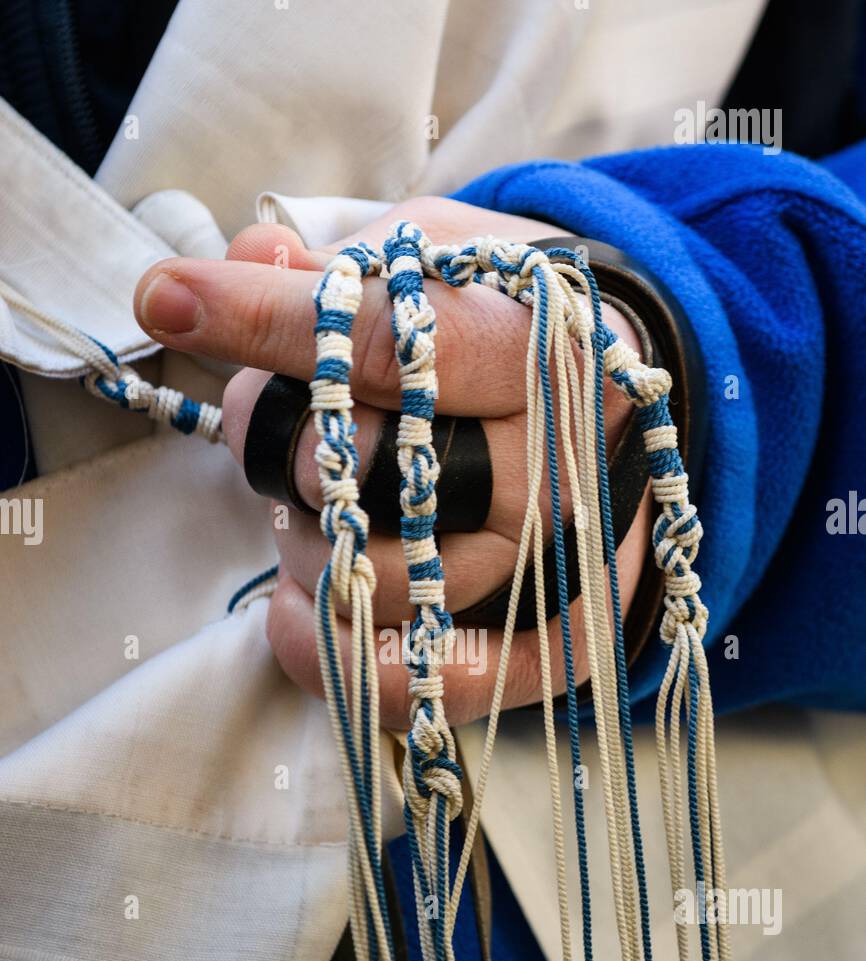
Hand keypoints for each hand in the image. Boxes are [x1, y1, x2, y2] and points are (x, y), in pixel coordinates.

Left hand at [134, 196, 651, 727]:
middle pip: (371, 468)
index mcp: (548, 347)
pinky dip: (332, 655)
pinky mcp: (552, 649)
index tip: (169, 301)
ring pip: (377, 579)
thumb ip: (352, 262)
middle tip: (277, 428)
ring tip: (313, 510)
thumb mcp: (449, 263)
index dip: (268, 322)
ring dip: (304, 545)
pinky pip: (421, 683)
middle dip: (284, 444)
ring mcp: (558, 570)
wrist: (623, 421)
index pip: (392, 343)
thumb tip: (251, 255)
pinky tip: (293, 611)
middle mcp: (563, 465)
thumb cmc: (516, 335)